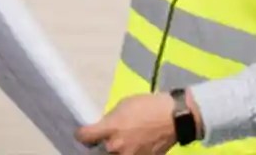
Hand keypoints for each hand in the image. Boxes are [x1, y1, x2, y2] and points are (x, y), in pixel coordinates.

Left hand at [75, 93, 189, 154]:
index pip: (84, 137)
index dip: (81, 134)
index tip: (82, 133)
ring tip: (120, 143)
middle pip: (97, 152)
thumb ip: (110, 119)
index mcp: (109, 129)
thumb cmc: (147, 106)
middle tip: (101, 140)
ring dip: (113, 151)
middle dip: (98, 146)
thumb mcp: (123, 106)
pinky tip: (133, 146)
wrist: (173, 118)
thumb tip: (105, 127)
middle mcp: (116, 147)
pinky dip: (130, 153)